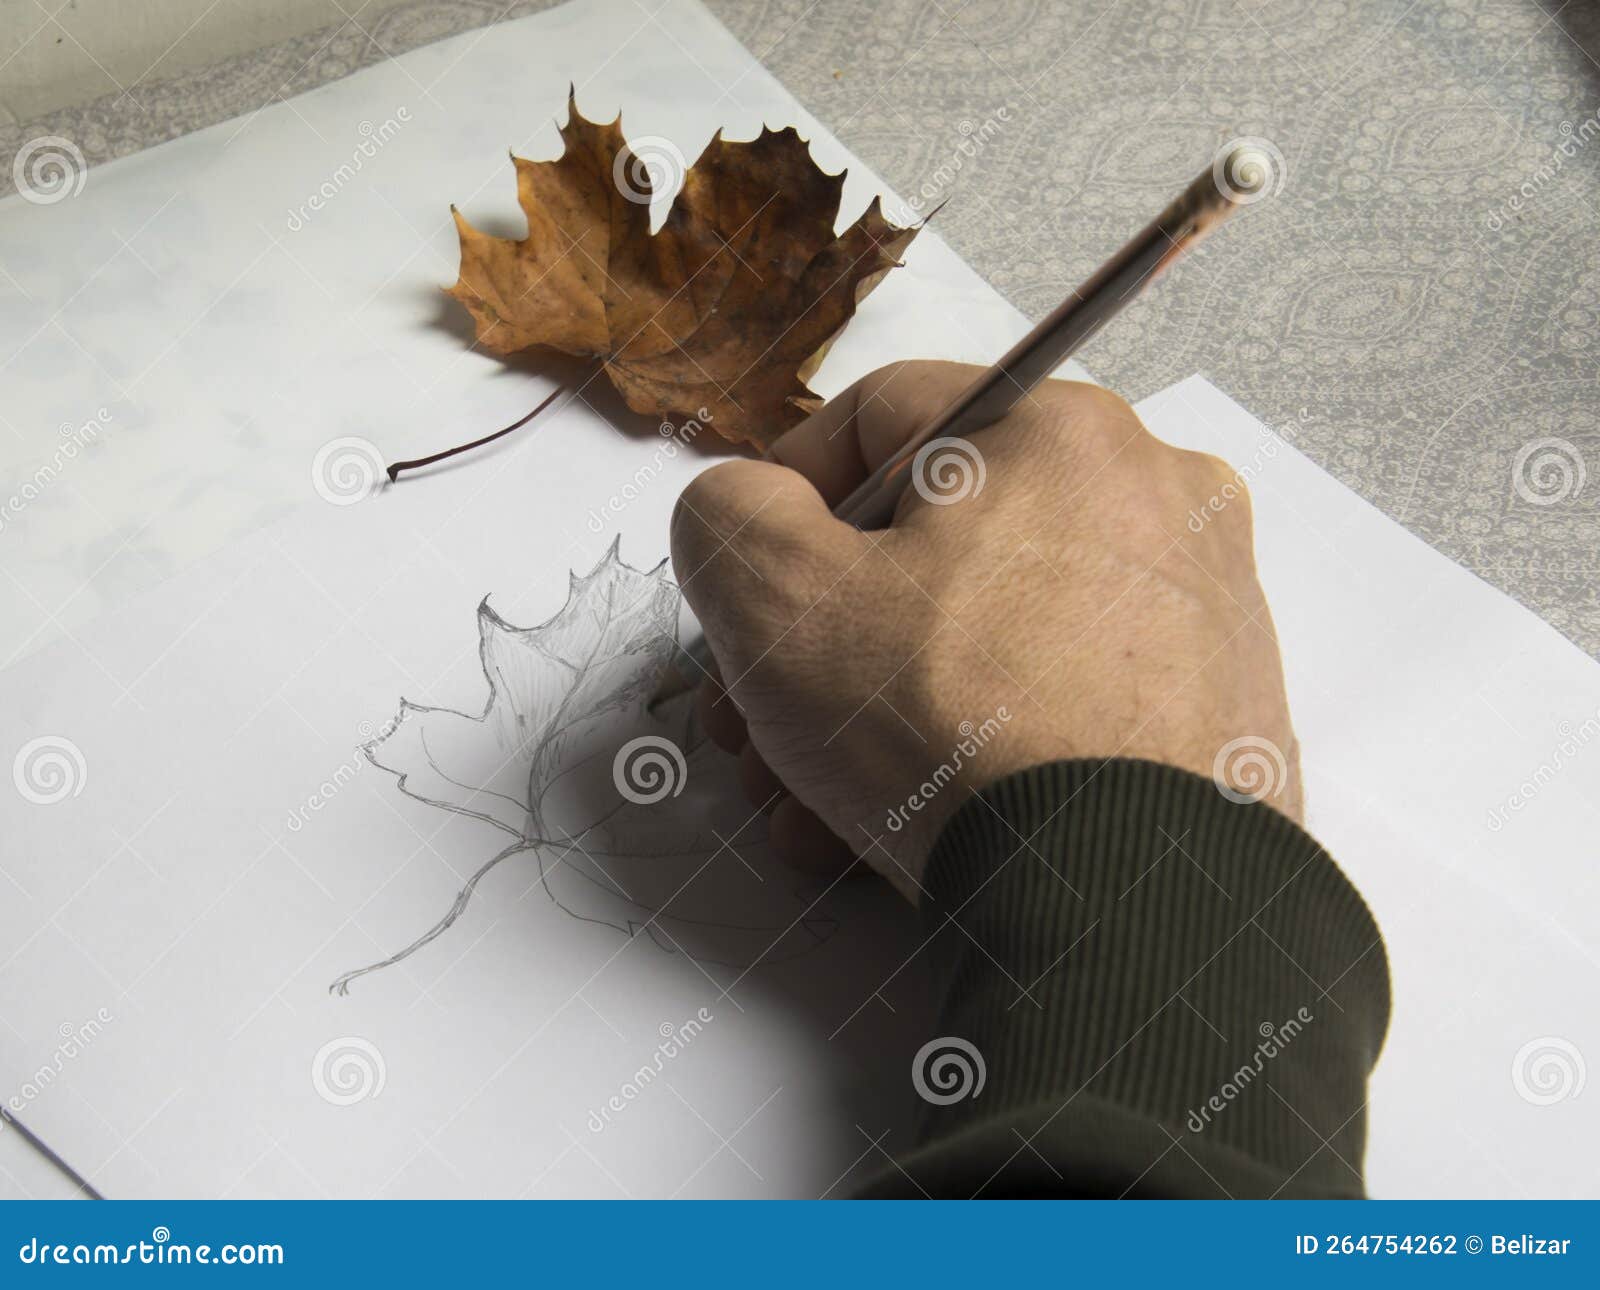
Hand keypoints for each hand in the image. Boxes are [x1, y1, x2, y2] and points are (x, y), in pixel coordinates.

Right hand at [669, 361, 1301, 902]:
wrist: (1128, 905)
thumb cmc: (959, 733)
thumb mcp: (779, 600)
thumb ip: (728, 517)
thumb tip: (746, 508)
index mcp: (1059, 432)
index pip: (881, 420)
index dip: (783, 500)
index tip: (745, 585)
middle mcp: (1153, 499)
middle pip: (933, 547)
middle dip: (821, 640)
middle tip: (762, 718)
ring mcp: (1198, 608)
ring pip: (991, 633)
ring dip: (880, 709)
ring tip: (815, 799)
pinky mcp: (1218, 706)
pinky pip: (1061, 698)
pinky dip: (978, 745)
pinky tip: (907, 822)